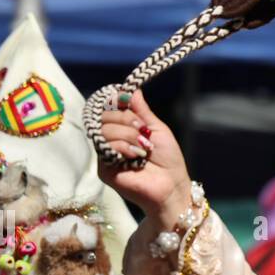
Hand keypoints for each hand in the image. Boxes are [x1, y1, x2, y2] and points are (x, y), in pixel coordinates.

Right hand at [97, 90, 192, 229]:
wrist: (171, 185)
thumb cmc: (168, 159)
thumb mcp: (156, 129)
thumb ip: (142, 111)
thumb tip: (131, 89)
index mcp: (122, 130)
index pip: (108, 109)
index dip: (115, 102)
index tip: (126, 100)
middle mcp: (111, 141)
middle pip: (103, 117)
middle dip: (125, 118)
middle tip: (142, 129)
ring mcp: (106, 155)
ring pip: (104, 130)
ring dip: (128, 134)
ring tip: (144, 147)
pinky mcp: (104, 169)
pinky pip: (106, 147)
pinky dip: (124, 147)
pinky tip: (137, 155)